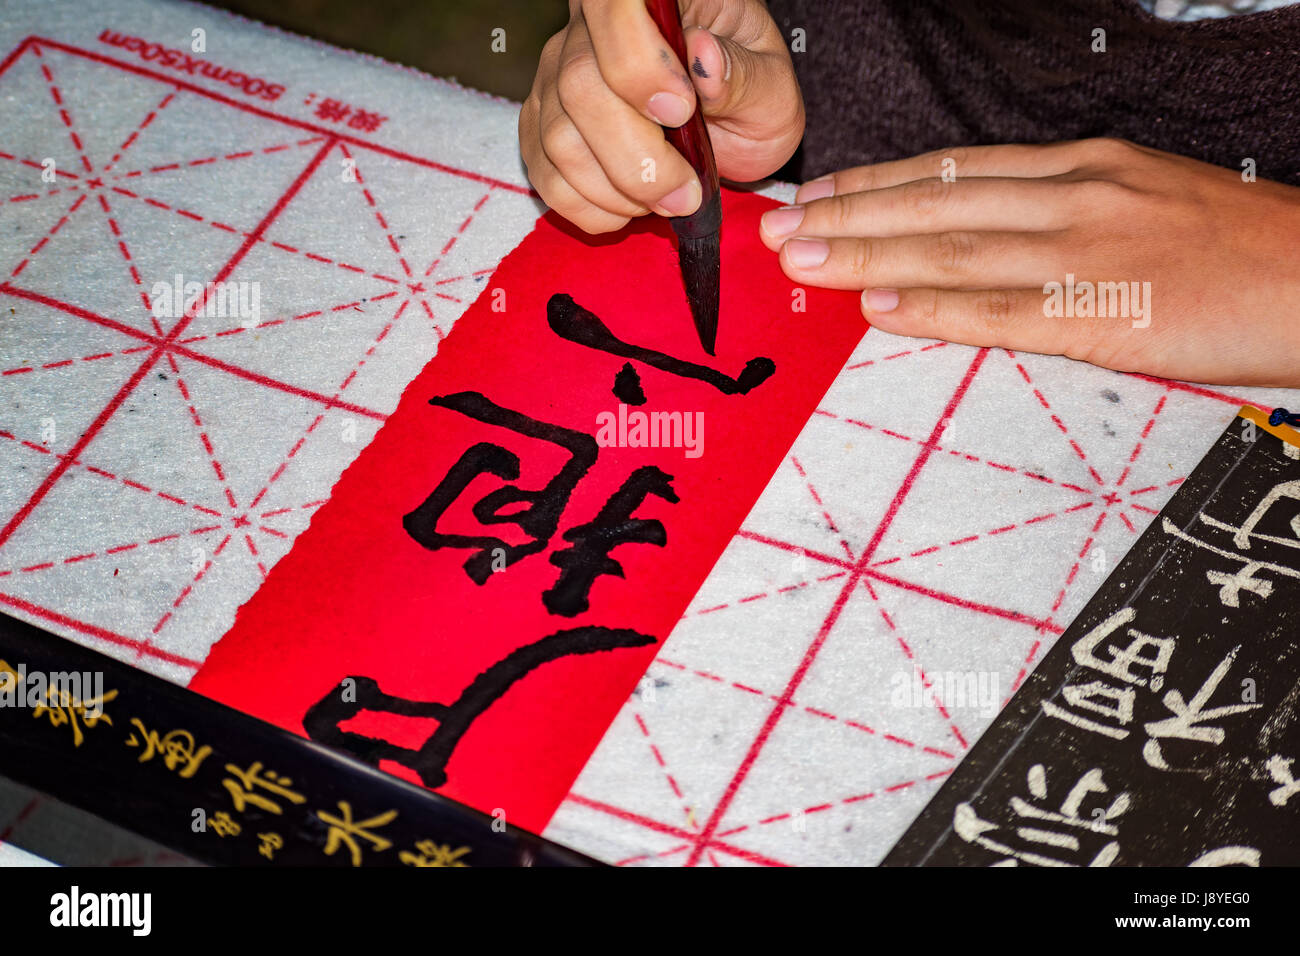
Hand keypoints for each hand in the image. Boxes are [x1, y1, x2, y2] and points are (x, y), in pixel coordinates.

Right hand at [520, 0, 802, 232]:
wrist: (726, 122)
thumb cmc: (748, 92)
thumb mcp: (771, 83)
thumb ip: (742, 75)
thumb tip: (703, 58)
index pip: (614, 6)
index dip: (637, 65)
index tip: (681, 113)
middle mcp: (591, 27)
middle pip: (579, 86)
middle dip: (636, 158)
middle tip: (685, 193)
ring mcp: (558, 74)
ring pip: (558, 137)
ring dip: (616, 190)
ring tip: (666, 201)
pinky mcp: (544, 123)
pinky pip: (545, 173)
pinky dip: (589, 207)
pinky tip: (629, 209)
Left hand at [760, 139, 1299, 387]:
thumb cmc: (1239, 249)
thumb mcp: (1147, 202)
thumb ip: (1065, 215)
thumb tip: (986, 239)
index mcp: (1086, 166)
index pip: (956, 169)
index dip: (877, 182)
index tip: (818, 192)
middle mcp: (1078, 194)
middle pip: (937, 200)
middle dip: (848, 213)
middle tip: (779, 227)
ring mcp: (1090, 249)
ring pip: (954, 247)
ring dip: (867, 254)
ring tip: (801, 262)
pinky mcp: (1107, 311)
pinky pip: (1002, 311)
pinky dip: (934, 308)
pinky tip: (880, 308)